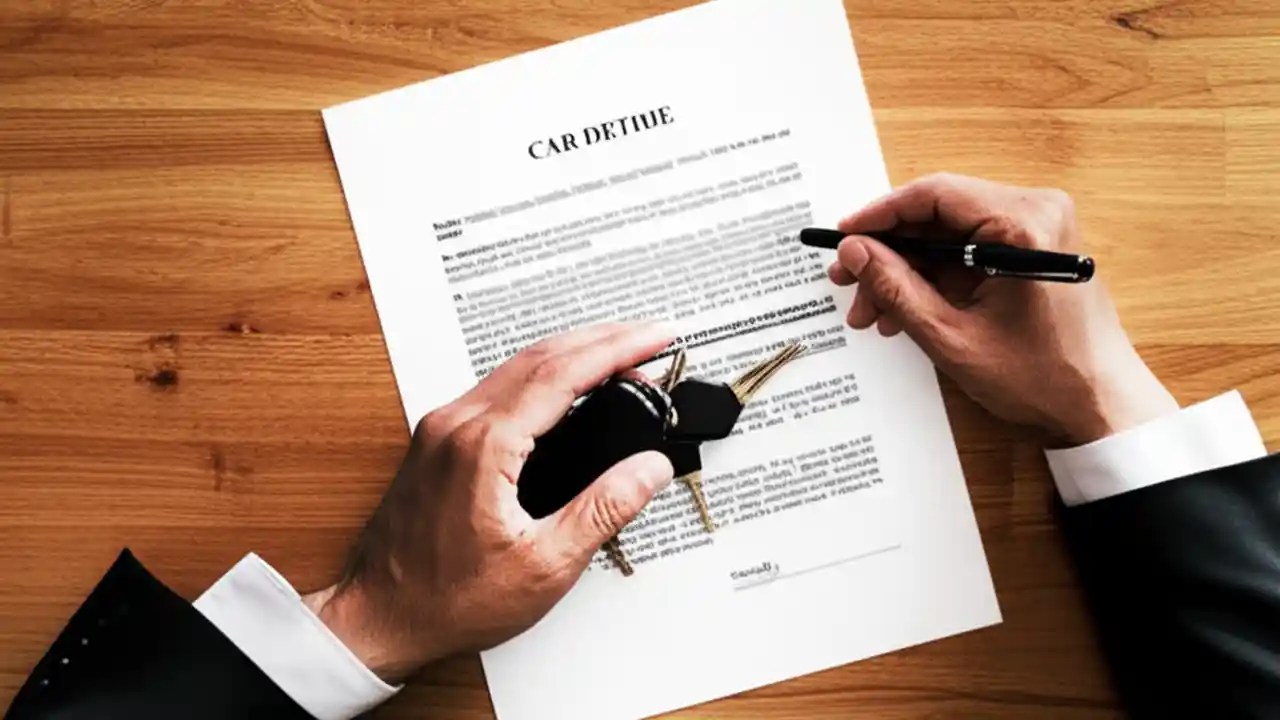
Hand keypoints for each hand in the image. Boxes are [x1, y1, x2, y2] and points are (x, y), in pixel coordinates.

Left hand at [303, 323, 675, 681]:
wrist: (379, 617)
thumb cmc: (446, 600)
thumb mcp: (544, 566)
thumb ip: (603, 510)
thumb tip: (648, 469)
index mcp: (483, 445)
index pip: (564, 374)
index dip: (618, 349)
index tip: (657, 337)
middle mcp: (456, 424)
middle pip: (541, 356)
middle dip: (601, 340)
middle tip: (649, 339)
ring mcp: (441, 428)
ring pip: (516, 366)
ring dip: (571, 353)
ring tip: (619, 357)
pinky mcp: (436, 440)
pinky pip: (496, 386)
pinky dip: (541, 375)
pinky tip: (565, 387)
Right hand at [830, 173, 1176, 445]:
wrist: (1100, 404)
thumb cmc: (1043, 377)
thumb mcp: (952, 336)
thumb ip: (897, 288)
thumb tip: (855, 251)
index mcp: (1024, 225)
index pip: (934, 195)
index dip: (879, 215)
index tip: (843, 236)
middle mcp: (1037, 213)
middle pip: (938, 214)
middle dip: (888, 252)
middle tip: (849, 280)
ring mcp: (1039, 229)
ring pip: (949, 235)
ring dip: (907, 270)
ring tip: (873, 310)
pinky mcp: (1034, 249)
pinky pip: (970, 250)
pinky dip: (935, 277)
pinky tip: (906, 309)